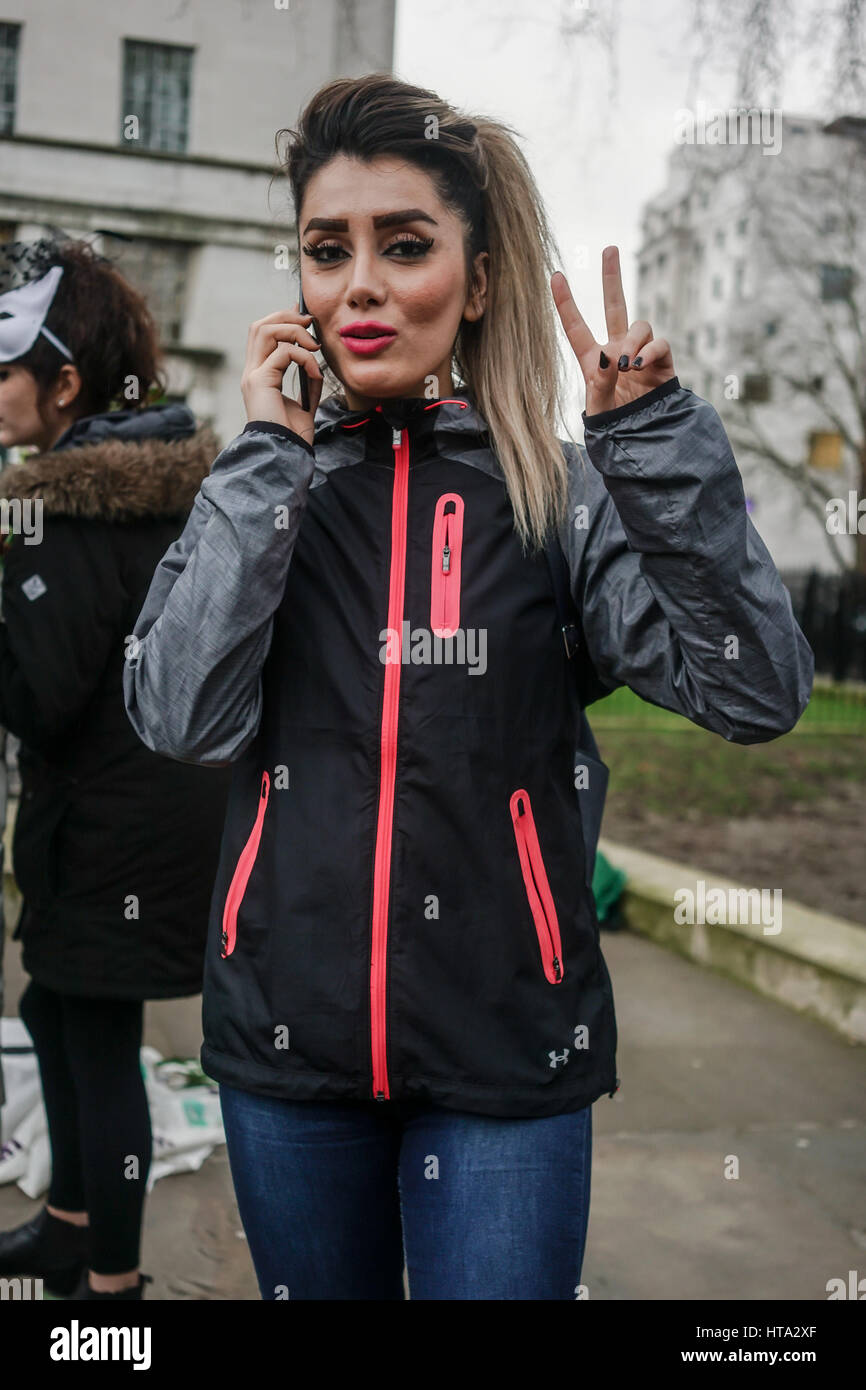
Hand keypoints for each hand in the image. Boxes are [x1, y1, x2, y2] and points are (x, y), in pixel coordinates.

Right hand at [240, 303, 322, 444]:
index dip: (283, 319)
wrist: (286, 453)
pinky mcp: (259, 381)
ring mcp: (253, 375)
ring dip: (293, 330)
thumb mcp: (304, 403)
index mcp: (259, 376)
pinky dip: (304, 358)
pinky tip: (315, 372)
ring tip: (313, 345)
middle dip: (286, 316)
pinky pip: (284, 352)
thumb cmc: (293, 435)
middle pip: (260, 325)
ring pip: (265, 330)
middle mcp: (252, 372)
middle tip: (310, 323)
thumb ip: (307, 383)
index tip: (306, 318)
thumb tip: (317, 366)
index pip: (264, 335)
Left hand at [551, 247, 674, 414]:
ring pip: (638, 325)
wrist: (644, 439)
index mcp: (593, 360)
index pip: (576, 326)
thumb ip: (599, 383)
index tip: (555, 275)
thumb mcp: (597, 409)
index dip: (566, 302)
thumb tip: (609, 356)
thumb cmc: (615, 425)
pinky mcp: (662, 361)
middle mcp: (616, 350)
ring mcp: (640, 353)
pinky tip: (640, 366)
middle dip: (612, 277)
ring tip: (627, 366)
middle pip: (614, 306)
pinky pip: (659, 342)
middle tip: (610, 248)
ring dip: (632, 341)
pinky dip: (650, 351)